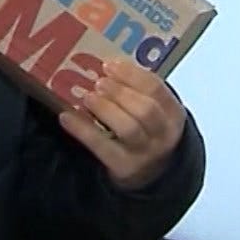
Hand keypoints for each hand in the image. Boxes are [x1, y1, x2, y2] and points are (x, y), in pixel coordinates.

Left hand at [60, 58, 187, 190]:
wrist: (150, 175)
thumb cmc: (147, 133)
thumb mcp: (154, 113)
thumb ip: (137, 91)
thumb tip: (104, 67)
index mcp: (173, 114)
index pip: (157, 89)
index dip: (132, 74)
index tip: (110, 65)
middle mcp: (163, 135)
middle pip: (146, 109)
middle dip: (120, 92)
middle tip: (99, 82)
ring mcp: (144, 153)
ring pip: (128, 128)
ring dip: (106, 109)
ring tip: (88, 97)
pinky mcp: (123, 167)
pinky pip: (101, 146)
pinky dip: (82, 130)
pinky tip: (66, 116)